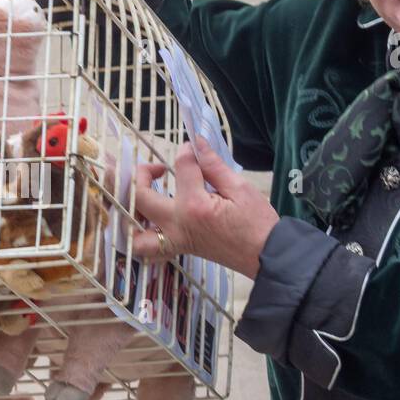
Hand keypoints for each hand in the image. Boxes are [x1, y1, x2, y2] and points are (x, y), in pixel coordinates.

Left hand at [130, 136, 278, 278]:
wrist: (266, 255)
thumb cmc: (257, 223)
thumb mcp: (240, 188)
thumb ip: (213, 165)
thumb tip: (196, 143)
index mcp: (195, 205)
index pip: (181, 166)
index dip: (187, 150)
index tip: (194, 147)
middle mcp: (178, 224)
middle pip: (140, 197)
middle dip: (143, 174)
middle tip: (157, 168)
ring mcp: (175, 240)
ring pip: (136, 234)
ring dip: (134, 213)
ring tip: (146, 196)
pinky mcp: (179, 249)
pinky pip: (150, 249)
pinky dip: (143, 236)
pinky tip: (152, 220)